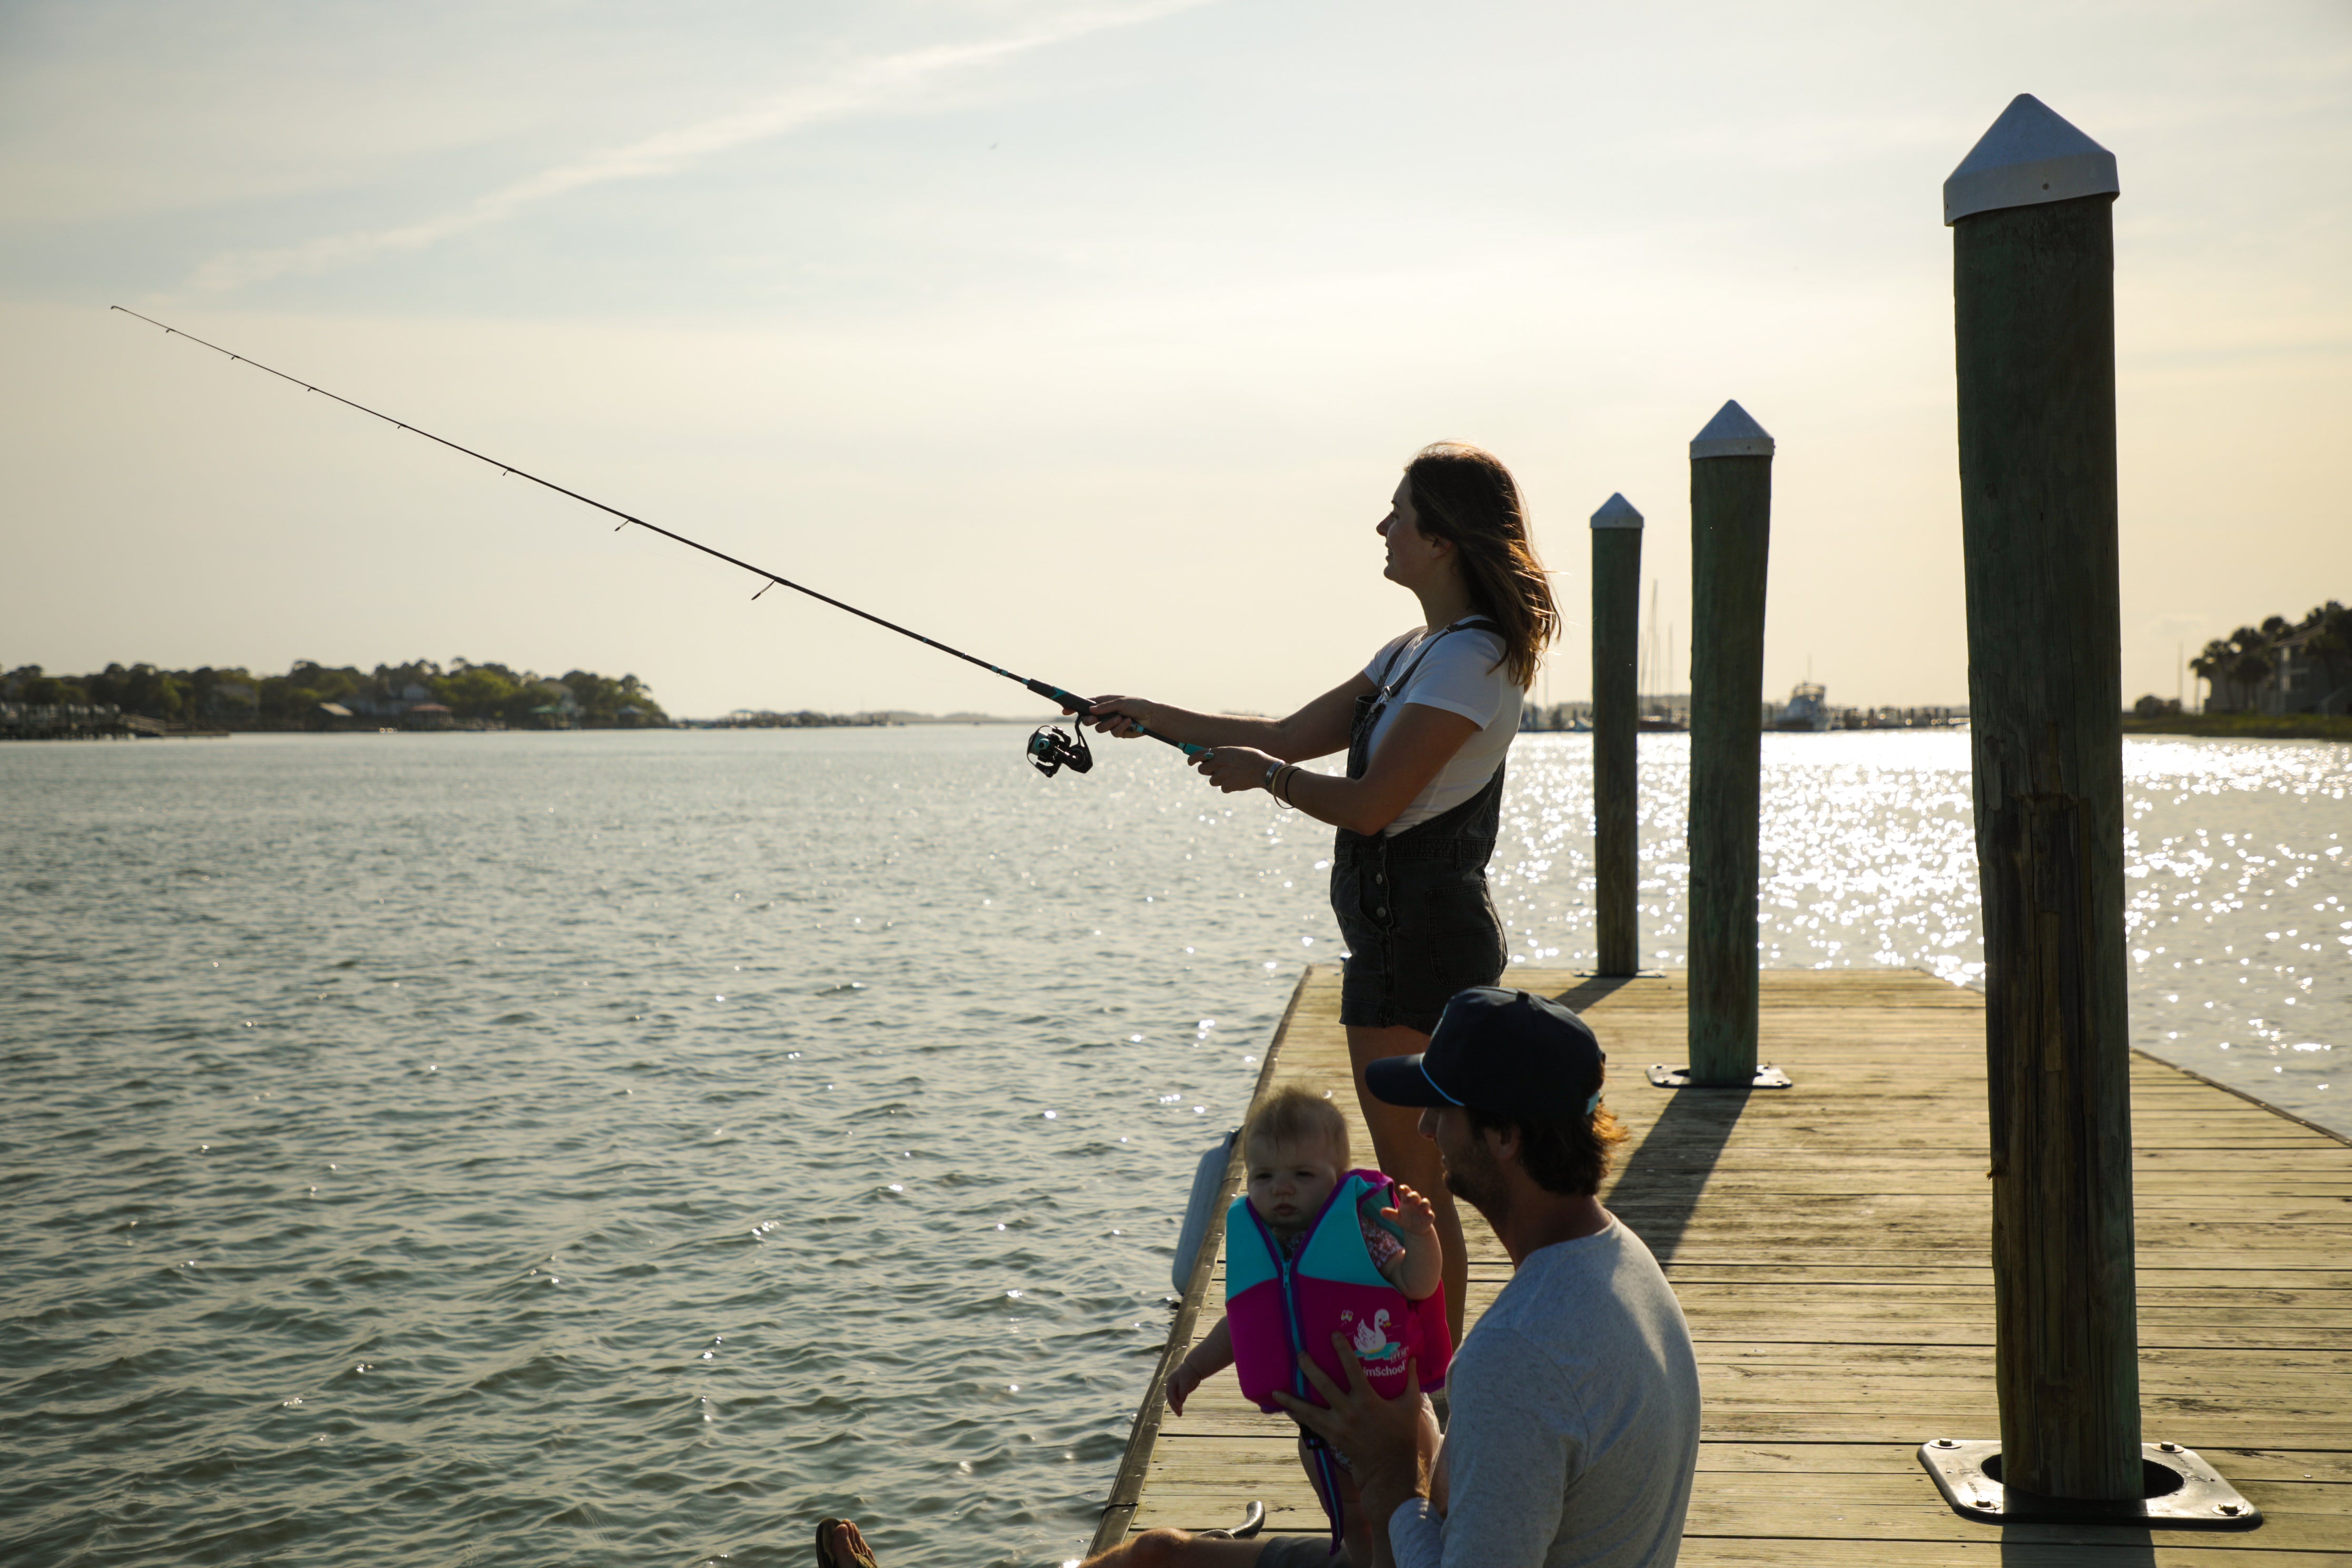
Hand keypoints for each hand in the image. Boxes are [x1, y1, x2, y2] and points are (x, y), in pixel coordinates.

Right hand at [1079, 695, 1156, 737]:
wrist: (1152, 717)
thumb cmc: (1137, 705)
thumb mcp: (1121, 702)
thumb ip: (1106, 706)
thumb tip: (1091, 710)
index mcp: (1104, 703)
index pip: (1086, 705)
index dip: (1075, 708)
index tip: (1065, 710)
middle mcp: (1105, 714)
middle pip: (1089, 720)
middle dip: (1089, 720)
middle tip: (1093, 720)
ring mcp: (1110, 724)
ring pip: (1099, 728)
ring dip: (1110, 723)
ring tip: (1121, 718)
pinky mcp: (1118, 732)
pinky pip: (1112, 732)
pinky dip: (1120, 727)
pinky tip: (1129, 722)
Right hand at [1165, 1356, 1203, 1416]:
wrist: (1193, 1368)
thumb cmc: (1189, 1374)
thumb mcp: (1186, 1381)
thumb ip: (1183, 1391)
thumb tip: (1180, 1402)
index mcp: (1171, 1381)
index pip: (1170, 1393)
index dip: (1174, 1401)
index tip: (1179, 1407)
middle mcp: (1170, 1385)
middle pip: (1170, 1398)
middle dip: (1174, 1406)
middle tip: (1179, 1414)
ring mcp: (1174, 1388)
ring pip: (1173, 1399)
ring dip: (1175, 1407)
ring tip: (1180, 1414)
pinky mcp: (1178, 1391)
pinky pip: (1177, 1399)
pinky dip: (1178, 1405)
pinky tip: (1180, 1410)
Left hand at [1191, 744, 1278, 793]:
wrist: (1264, 769)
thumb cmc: (1253, 758)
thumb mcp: (1236, 751)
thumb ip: (1223, 754)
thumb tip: (1211, 759)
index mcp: (1220, 751)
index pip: (1198, 754)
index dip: (1192, 759)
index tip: (1190, 762)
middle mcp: (1218, 763)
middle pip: (1202, 770)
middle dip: (1208, 772)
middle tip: (1217, 771)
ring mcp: (1222, 775)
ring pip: (1212, 781)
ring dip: (1220, 780)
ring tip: (1234, 776)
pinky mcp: (1227, 786)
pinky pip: (1223, 788)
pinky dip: (1229, 787)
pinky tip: (1239, 782)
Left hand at [1270, 1337, 1428, 1504]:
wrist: (1389, 1468)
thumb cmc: (1401, 1435)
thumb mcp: (1409, 1406)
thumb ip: (1411, 1381)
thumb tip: (1413, 1358)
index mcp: (1368, 1401)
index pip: (1352, 1369)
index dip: (1342, 1350)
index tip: (1333, 1334)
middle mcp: (1349, 1411)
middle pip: (1323, 1386)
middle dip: (1309, 1368)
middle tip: (1299, 1354)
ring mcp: (1337, 1426)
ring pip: (1309, 1410)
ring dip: (1292, 1399)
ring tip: (1276, 1390)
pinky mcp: (1331, 1437)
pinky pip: (1310, 1424)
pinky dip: (1297, 1416)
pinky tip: (1286, 1409)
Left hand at [1383, 1182, 1437, 1240]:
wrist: (1415, 1229)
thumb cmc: (1405, 1219)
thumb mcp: (1397, 1218)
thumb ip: (1391, 1214)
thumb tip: (1381, 1211)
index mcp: (1407, 1200)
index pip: (1406, 1191)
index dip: (1405, 1189)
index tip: (1401, 1188)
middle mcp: (1415, 1203)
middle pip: (1415, 1195)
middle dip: (1413, 1195)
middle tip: (1409, 1197)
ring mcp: (1423, 1209)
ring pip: (1426, 1202)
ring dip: (1424, 1203)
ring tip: (1420, 1205)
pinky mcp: (1429, 1217)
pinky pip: (1430, 1215)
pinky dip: (1429, 1214)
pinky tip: (1427, 1215)